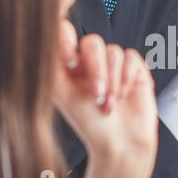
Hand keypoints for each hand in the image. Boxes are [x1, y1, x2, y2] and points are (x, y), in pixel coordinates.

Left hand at [54, 21, 157, 177]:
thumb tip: (43, 35)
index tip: (70, 63)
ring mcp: (113, 64)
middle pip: (92, 42)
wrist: (119, 144)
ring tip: (109, 105)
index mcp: (69, 64)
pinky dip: (126, 79)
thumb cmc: (88, 124)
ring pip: (113, 51)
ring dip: (112, 81)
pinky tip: (122, 97)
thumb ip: (51, 64)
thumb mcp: (61, 93)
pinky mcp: (134, 68)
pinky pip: (131, 58)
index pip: (65, 33)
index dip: (68, 40)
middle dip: (96, 69)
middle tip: (96, 94)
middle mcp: (90, 61)